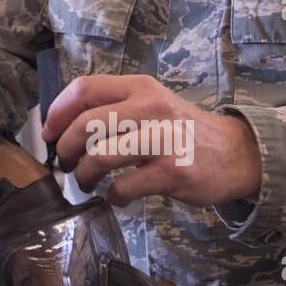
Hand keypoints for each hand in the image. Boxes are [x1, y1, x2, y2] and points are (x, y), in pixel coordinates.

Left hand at [41, 73, 261, 206]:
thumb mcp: (152, 105)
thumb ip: (115, 108)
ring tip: (87, 183)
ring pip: (99, 156)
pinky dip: (113, 196)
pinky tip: (118, 197)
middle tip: (65, 164)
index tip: (49, 134)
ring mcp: (162, 139)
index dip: (56, 113)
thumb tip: (63, 127)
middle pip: (84, 124)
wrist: (235, 153)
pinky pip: (123, 187)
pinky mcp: (171, 171)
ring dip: (83, 175)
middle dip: (64, 149)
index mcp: (140, 88)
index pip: (83, 89)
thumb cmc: (183, 131)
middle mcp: (150, 108)